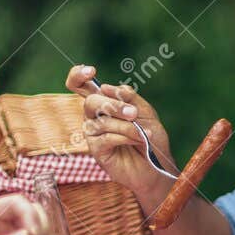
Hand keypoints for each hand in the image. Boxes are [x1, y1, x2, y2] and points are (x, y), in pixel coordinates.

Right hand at [64, 64, 174, 204]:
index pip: (79, 85)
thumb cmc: (149, 136)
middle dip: (113, 106)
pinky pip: (107, 138)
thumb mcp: (144, 111)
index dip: (78, 75)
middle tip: (134, 113)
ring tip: (143, 132)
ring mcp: (92, 133)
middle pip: (91, 102)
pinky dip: (126, 137)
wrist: (156, 164)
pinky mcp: (96, 150)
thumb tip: (106, 87)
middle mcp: (93, 116)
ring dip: (126, 125)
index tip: (91, 70)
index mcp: (103, 102)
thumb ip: (129, 97)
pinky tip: (139, 140)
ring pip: (102, 122)